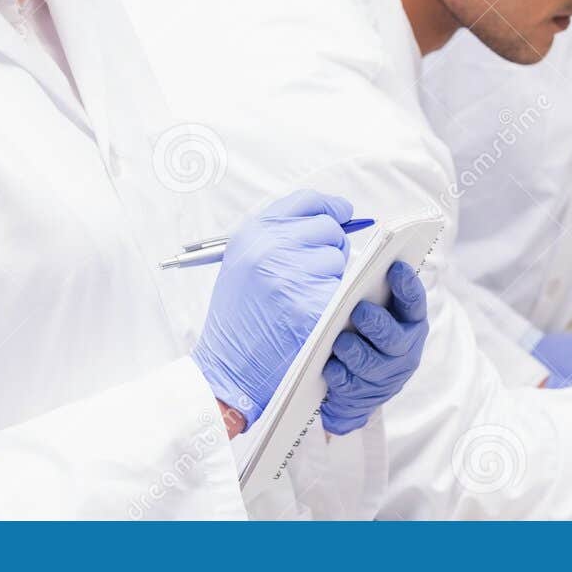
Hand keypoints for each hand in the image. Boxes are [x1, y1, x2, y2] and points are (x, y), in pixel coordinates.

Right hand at [191, 189, 351, 426]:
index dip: (329, 206)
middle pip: (328, 228)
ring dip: (332, 278)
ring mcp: (293, 276)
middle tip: (310, 276)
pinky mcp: (314, 306)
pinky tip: (313, 316)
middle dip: (330, 248)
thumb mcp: (245, 262)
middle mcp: (271, 248)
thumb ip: (281, 235)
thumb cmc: (239, 318)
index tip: (341, 213)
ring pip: (339, 260)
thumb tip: (334, 215)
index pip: (306, 201)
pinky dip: (336, 303)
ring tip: (302, 300)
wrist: (228, 370)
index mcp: (254, 233)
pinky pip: (343, 290)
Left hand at [320, 261, 428, 434]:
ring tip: (340, 341)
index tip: (395, 267)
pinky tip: (331, 366)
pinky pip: (350, 385)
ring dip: (354, 350)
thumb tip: (348, 259)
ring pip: (372, 364)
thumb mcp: (378, 311)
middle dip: (376, 324)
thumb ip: (371, 291)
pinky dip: (339, 374)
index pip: (414, 303)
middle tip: (358, 311)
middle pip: (394, 338)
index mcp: (410, 323)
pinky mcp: (366, 396)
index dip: (407, 286)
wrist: (360, 387)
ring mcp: (386, 376)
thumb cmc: (366, 333)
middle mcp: (405, 350)